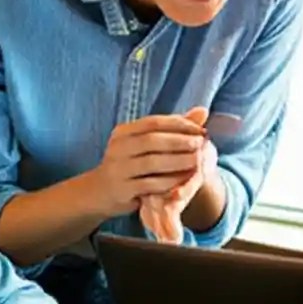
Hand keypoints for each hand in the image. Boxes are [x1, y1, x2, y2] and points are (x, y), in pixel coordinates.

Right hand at [90, 110, 207, 217]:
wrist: (99, 191)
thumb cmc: (129, 163)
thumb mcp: (145, 143)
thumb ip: (173, 128)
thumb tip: (202, 111)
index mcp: (123, 132)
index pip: (153, 122)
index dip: (179, 124)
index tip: (200, 129)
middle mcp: (118, 148)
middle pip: (152, 140)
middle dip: (179, 141)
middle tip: (200, 144)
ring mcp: (118, 169)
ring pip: (152, 163)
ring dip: (178, 161)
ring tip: (197, 161)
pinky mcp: (123, 189)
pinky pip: (151, 184)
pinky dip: (170, 181)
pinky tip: (184, 179)